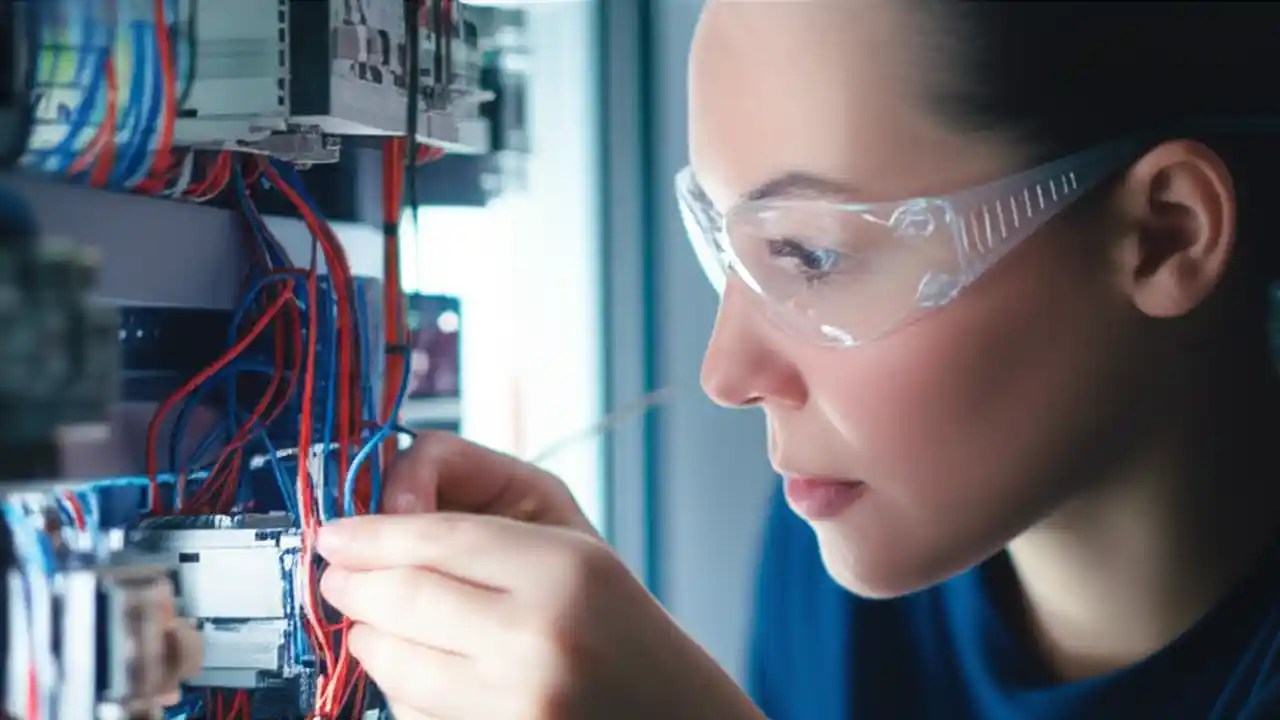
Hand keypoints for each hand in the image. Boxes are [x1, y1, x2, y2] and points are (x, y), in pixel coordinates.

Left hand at [316, 435, 763, 719]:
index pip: (435, 537)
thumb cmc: (613, 617)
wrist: (673, 712)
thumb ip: (479, 509)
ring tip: (378, 621)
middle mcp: (539, 639)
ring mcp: (517, 706)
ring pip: (393, 662)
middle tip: (337, 577)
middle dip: (350, 584)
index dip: (368, 533)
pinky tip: (425, 669)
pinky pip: (412, 712)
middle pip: (401, 598)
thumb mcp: (570, 539)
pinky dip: (399, 687)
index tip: (332, 534)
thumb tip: (373, 516)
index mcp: (565, 569)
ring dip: (368, 636)